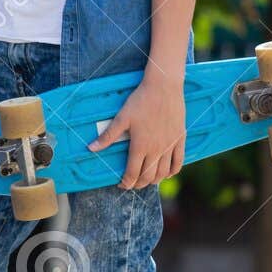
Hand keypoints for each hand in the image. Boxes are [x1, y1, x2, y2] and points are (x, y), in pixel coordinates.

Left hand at [87, 73, 185, 188]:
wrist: (164, 87)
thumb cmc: (141, 101)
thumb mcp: (121, 118)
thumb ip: (108, 136)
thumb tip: (90, 148)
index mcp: (140, 146)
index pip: (132, 173)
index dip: (126, 182)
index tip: (121, 184)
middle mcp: (156, 149)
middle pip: (148, 176)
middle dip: (138, 184)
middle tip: (132, 184)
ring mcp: (170, 145)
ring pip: (163, 172)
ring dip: (154, 180)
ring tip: (147, 180)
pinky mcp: (180, 139)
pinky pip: (179, 162)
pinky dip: (172, 171)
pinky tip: (167, 173)